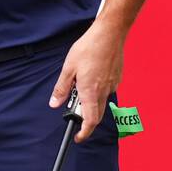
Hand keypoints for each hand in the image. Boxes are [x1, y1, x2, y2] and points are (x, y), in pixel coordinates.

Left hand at [48, 22, 125, 142]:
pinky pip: (107, 90)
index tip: (78, 137)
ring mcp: (112, 85)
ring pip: (101, 101)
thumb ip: (62, 88)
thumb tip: (54, 104)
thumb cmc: (89, 48)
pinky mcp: (117, 78)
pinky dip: (97, 90)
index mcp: (90, 91)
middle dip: (85, 118)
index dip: (84, 132)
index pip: (90, 121)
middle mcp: (103, 92)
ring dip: (90, 100)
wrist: (110, 33)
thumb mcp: (68, 68)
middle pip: (96, 115)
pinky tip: (91, 75)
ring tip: (80, 82)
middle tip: (73, 108)